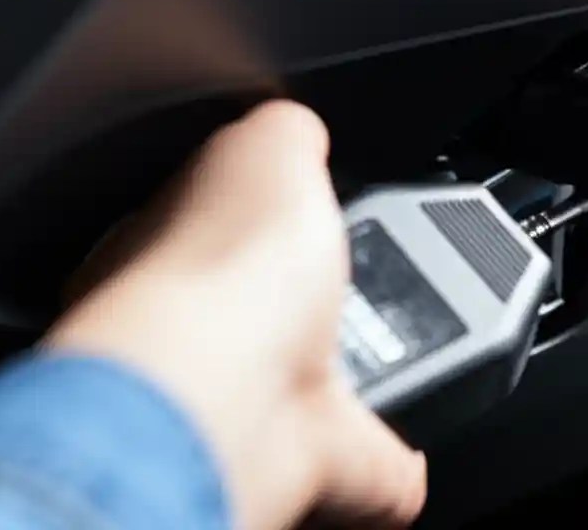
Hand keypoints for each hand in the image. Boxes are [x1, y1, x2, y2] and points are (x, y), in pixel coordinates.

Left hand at [44, 101, 426, 528]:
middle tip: (360, 284)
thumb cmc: (224, 270)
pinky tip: (414, 447)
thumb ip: (286, 131)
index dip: (261, 213)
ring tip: (407, 348)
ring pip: (302, 384)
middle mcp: (200, 332)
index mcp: (173, 251)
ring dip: (356, 374)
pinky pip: (358, 459)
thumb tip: (298, 129)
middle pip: (258, 308)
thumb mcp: (268, 143)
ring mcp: (246, 401)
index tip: (305, 210)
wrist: (229, 393)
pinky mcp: (301, 458)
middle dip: (308, 302)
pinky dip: (392, 459)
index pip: (215, 223)